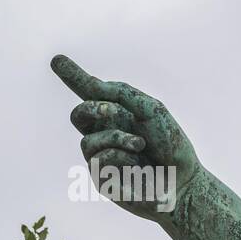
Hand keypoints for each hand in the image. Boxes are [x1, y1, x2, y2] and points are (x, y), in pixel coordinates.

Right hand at [52, 54, 200, 218]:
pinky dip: (121, 156)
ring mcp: (102, 158)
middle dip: (91, 108)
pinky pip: (99, 159)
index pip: (90, 95)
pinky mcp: (101, 179)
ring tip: (140, 144)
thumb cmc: (171, 146)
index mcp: (118, 116)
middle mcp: (106, 135)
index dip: (73, 77)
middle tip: (110, 107)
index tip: (56, 60)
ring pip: (88, 140)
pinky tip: (139, 164)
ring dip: (116, 137)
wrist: (183, 180)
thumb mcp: (151, 111)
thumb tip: (93, 84)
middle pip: (78, 115)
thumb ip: (122, 94)